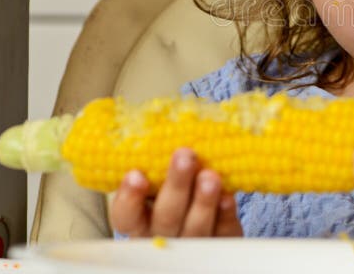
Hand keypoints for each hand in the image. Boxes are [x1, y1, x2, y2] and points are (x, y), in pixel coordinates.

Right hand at [109, 147, 242, 237]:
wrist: (207, 213)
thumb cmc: (176, 187)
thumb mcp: (161, 175)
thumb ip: (159, 158)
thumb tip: (165, 114)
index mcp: (141, 217)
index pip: (125, 215)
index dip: (129, 197)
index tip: (136, 174)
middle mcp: (162, 231)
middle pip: (165, 216)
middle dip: (176, 186)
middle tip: (185, 155)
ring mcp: (192, 239)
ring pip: (194, 227)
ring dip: (203, 201)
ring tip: (210, 176)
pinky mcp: (220, 238)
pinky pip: (222, 229)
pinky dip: (225, 213)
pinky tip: (228, 197)